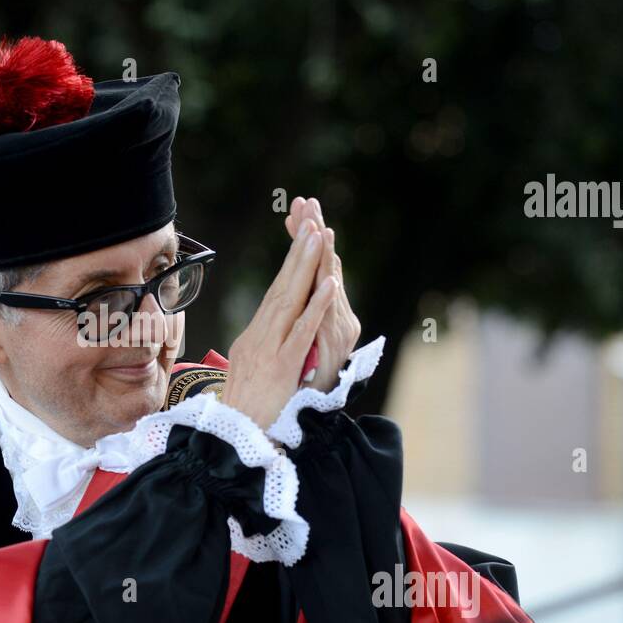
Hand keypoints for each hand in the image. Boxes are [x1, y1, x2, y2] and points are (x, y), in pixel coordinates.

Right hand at [220, 217, 337, 429]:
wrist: (231, 442)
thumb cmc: (245, 415)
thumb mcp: (251, 374)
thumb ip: (263, 350)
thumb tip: (271, 332)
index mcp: (254, 338)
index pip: (276, 294)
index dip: (291, 264)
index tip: (303, 236)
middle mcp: (258, 338)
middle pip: (281, 287)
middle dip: (298, 252)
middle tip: (311, 219)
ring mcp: (268, 351)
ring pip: (290, 300)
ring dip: (306, 266)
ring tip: (319, 235)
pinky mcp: (280, 367)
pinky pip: (302, 331)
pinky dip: (316, 307)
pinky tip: (329, 284)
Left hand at [283, 197, 360, 392]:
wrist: (291, 419)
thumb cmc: (288, 386)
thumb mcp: (287, 346)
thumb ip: (294, 320)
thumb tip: (291, 297)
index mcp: (323, 316)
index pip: (312, 272)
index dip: (305, 243)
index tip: (299, 213)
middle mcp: (335, 320)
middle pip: (322, 272)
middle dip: (314, 237)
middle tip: (308, 204)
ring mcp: (332, 335)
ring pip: (326, 290)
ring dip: (322, 258)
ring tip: (319, 226)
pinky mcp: (325, 354)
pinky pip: (321, 323)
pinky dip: (323, 302)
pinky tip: (327, 280)